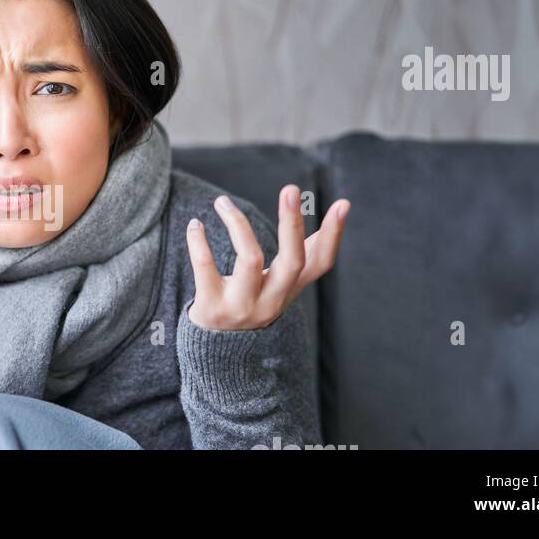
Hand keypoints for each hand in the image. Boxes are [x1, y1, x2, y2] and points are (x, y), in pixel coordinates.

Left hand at [185, 185, 349, 330]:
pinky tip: (196, 225)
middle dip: (292, 224)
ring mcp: (242, 307)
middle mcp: (271, 301)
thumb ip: (302, 252)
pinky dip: (199, 243)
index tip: (342, 203)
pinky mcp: (212, 308)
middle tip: (290, 189)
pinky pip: (206, 268)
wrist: (214, 349)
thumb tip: (341, 209)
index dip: (333, 235)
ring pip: (251, 260)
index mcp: (289, 289)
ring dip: (238, 224)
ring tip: (222, 202)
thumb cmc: (250, 302)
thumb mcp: (279, 283)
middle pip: (293, 262)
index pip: (320, 263)